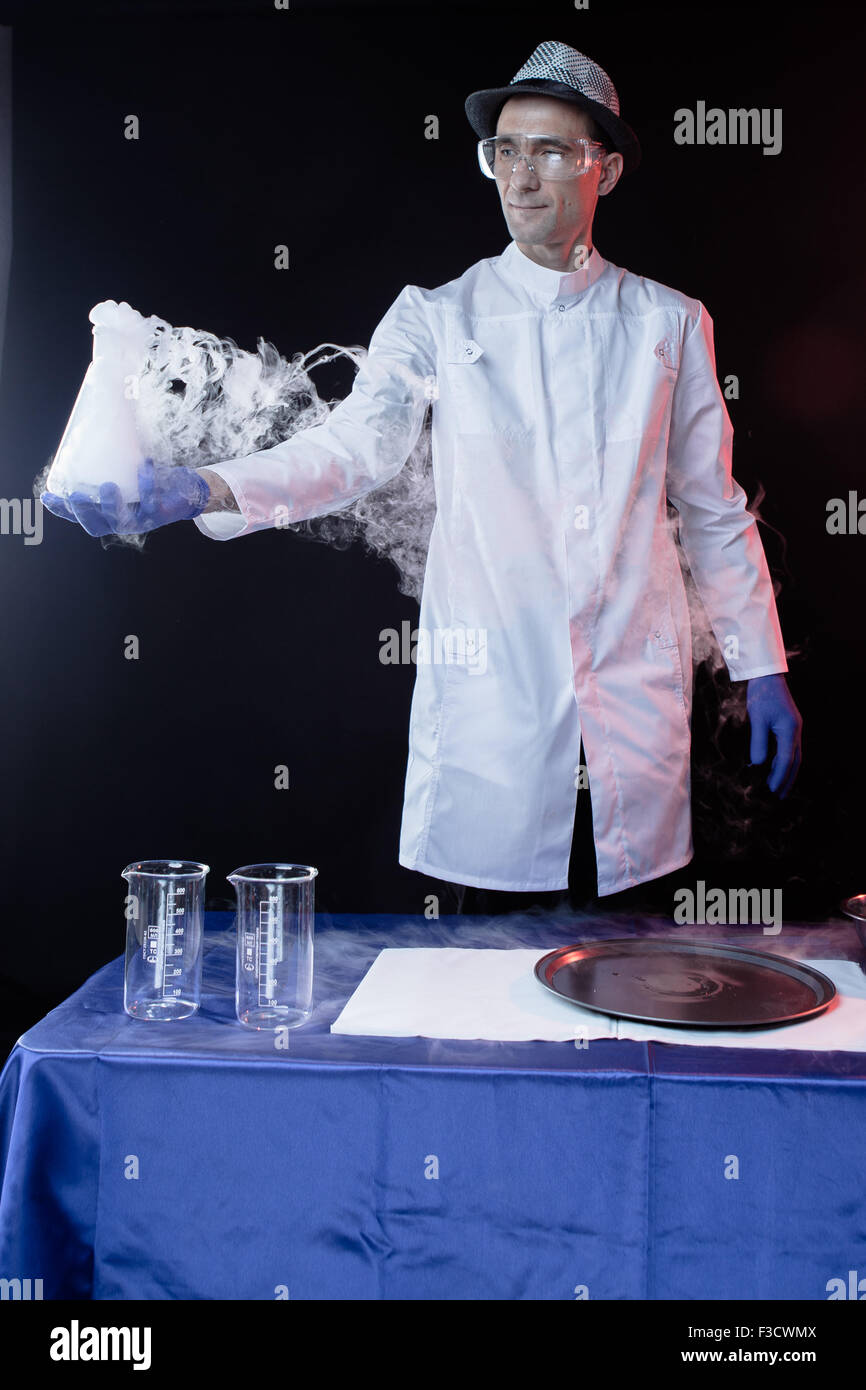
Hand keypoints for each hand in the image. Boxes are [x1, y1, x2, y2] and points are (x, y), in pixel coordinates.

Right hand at [40, 460, 209, 536]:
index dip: (62, 510)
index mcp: (107, 513)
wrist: (184, 490)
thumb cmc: (147, 479)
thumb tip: (86, 429)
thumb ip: (107, 463)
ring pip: (121, 520)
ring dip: (111, 505)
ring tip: (106, 486)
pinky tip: (144, 465)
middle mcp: (121, 521)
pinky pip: (152, 501)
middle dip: (84, 512)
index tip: (48, 496)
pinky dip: (147, 483)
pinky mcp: (160, 514)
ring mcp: (140, 521)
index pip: (79, 516)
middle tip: (75, 496)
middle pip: (96, 525)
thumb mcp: (123, 472)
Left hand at [746, 673, 801, 797]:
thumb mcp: (757, 719)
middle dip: (787, 780)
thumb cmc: (761, 695)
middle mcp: (795, 731)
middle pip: (794, 762)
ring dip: (786, 772)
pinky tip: (774, 768)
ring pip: (793, 756)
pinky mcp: (789, 726)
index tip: (771, 791)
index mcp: (790, 730)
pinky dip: (784, 762)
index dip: (778, 777)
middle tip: (779, 797)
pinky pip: (789, 749)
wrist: (767, 675)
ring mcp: (794, 728)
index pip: (785, 760)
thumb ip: (758, 743)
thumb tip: (757, 765)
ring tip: (778, 787)